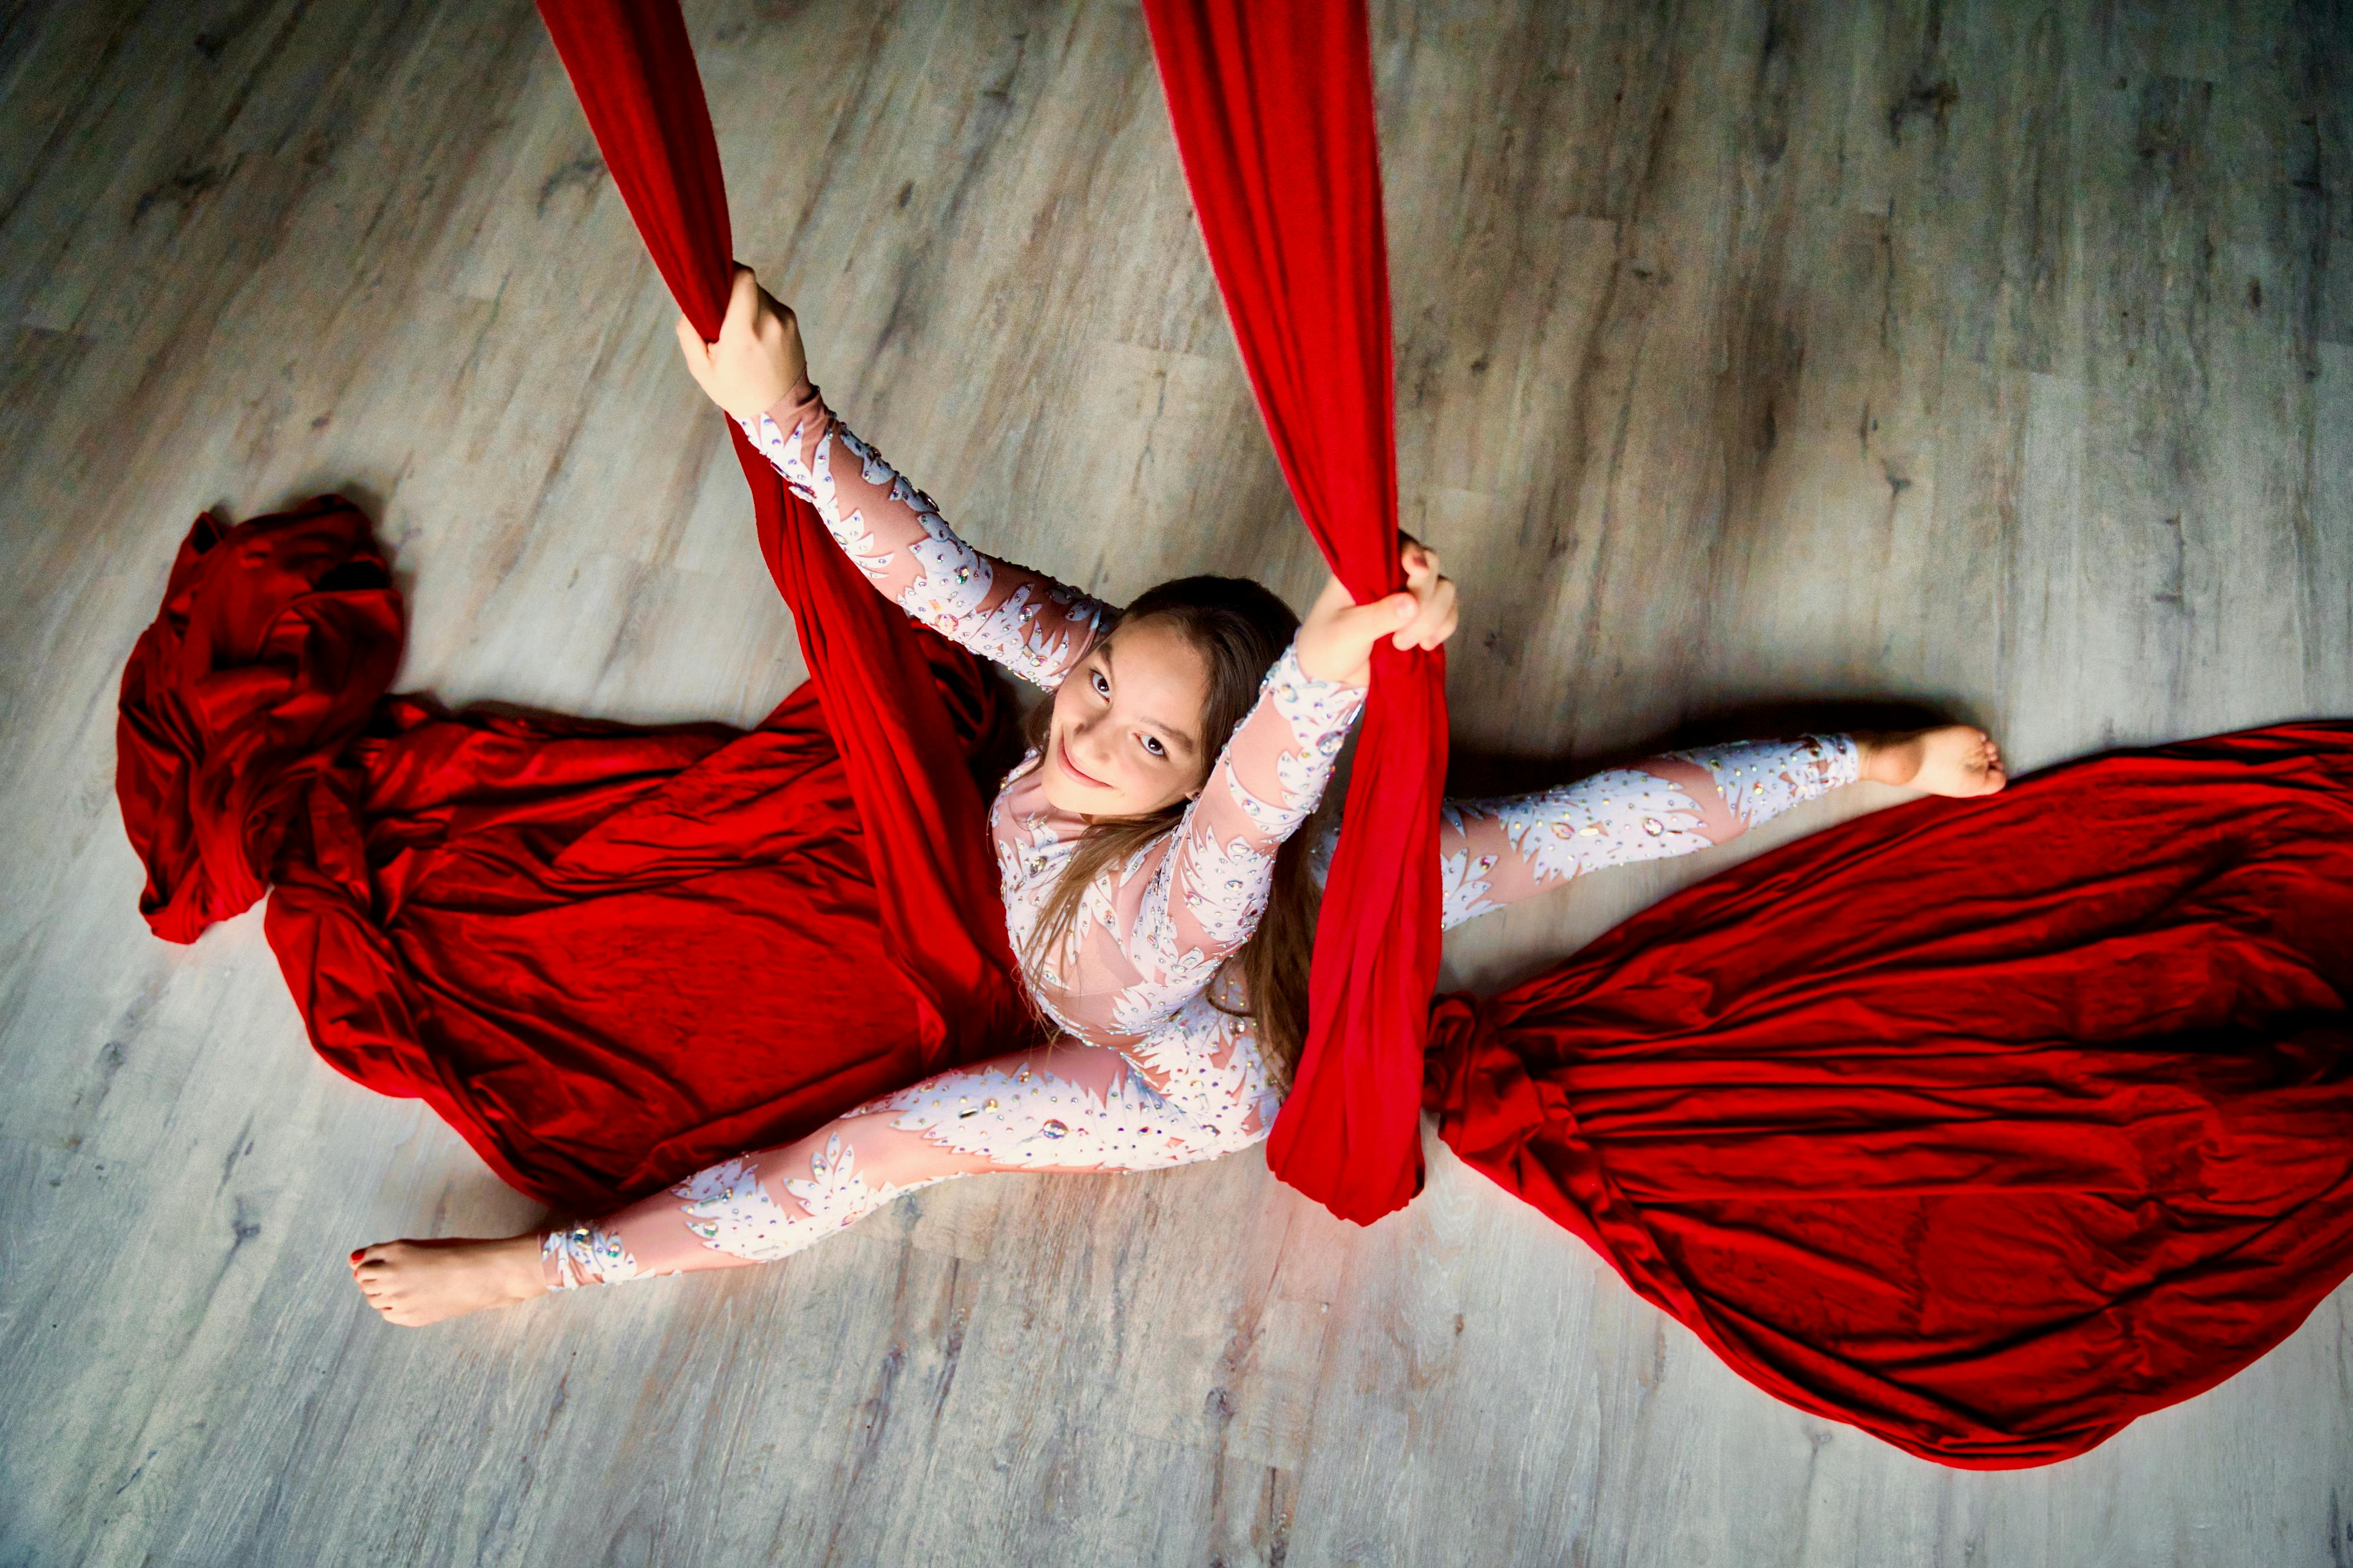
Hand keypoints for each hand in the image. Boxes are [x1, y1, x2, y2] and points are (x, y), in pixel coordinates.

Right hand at [675, 265, 806, 420]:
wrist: (781, 413)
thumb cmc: (737, 392)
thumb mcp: (702, 368)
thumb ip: (689, 331)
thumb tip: (689, 302)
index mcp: (744, 332)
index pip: (743, 278)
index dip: (726, 271)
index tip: (712, 280)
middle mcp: (770, 321)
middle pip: (747, 284)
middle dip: (730, 292)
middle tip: (719, 312)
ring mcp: (785, 321)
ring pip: (758, 293)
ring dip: (744, 303)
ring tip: (737, 329)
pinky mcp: (793, 323)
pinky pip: (770, 305)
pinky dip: (758, 312)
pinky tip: (753, 335)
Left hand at [1294, 537, 1458, 685]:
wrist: (1332, 679)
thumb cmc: (1328, 646)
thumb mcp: (1346, 631)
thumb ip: (1377, 617)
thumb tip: (1412, 604)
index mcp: (1366, 568)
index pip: (1398, 543)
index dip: (1413, 551)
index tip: (1416, 571)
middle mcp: (1392, 576)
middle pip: (1431, 564)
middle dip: (1424, 597)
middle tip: (1399, 633)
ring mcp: (1411, 597)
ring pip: (1444, 589)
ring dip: (1433, 618)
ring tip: (1402, 644)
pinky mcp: (1423, 620)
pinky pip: (1448, 613)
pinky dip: (1444, 627)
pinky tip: (1425, 645)